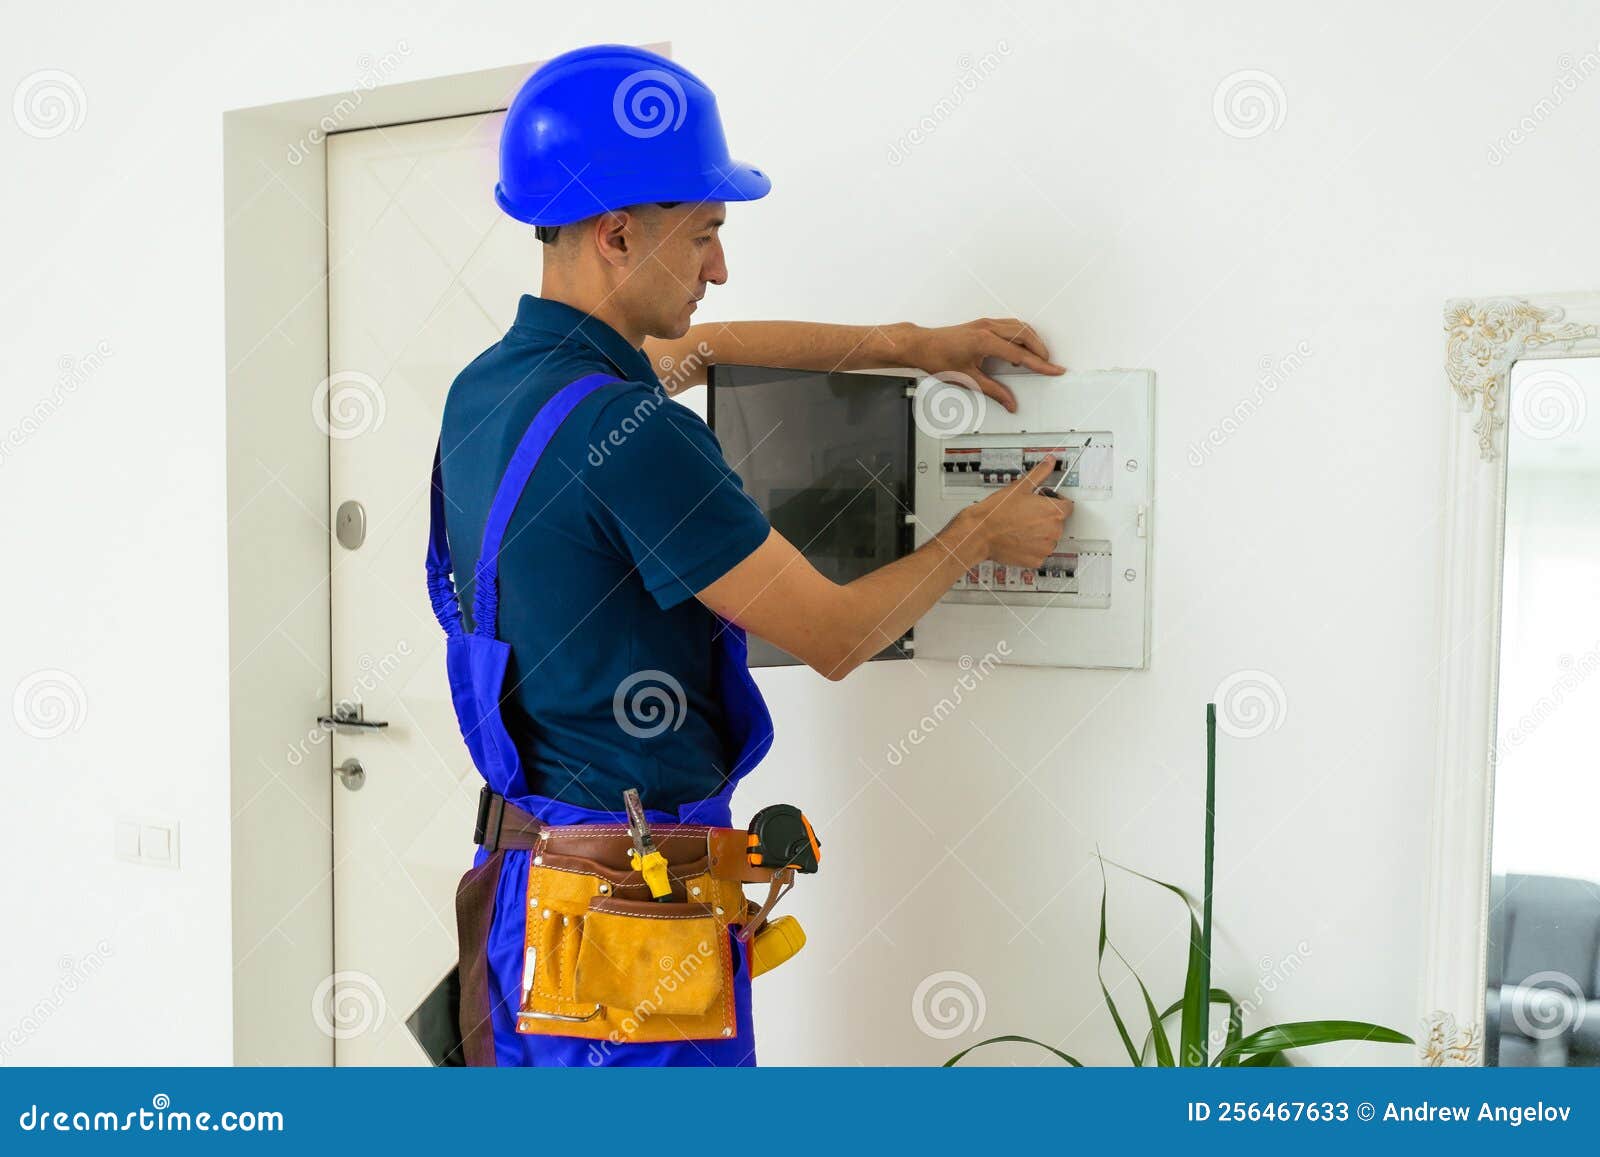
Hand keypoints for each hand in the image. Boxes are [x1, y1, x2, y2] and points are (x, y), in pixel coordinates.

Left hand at [898, 318, 1064, 411]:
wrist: (921, 344)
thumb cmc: (937, 358)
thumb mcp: (967, 379)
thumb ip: (993, 391)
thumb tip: (1010, 403)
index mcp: (984, 341)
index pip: (1020, 355)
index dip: (1040, 365)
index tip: (1053, 370)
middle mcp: (987, 328)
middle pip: (1025, 336)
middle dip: (1040, 351)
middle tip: (1048, 365)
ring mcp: (985, 323)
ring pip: (1019, 327)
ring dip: (1032, 341)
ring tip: (1038, 357)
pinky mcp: (982, 323)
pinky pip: (1010, 325)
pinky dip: (1021, 335)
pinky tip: (1019, 347)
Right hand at [950, 457, 1071, 568]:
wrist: (979, 533)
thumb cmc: (997, 512)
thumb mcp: (1020, 487)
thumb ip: (1040, 473)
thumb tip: (1049, 461)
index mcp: (1054, 512)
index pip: (1068, 505)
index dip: (1055, 501)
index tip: (1044, 500)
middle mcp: (1053, 531)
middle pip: (1058, 522)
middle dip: (1046, 517)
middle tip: (1027, 513)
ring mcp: (1045, 548)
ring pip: (1049, 538)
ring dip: (1040, 533)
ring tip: (1021, 526)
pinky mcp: (1036, 560)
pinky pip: (1040, 553)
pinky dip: (1032, 547)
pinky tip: (1019, 538)